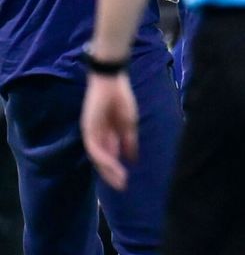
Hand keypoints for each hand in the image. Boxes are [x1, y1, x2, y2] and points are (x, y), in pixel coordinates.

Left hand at [81, 74, 138, 189]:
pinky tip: (113, 164)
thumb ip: (129, 141)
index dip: (117, 170)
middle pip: (102, 161)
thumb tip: (132, 159)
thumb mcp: (129, 123)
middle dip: (112, 174)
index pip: (111, 157)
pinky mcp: (88, 129)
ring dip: (108, 170)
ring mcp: (92, 134)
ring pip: (98, 158)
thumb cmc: (122, 98)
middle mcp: (98, 137)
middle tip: (122, 186)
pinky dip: (104, 158)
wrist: (112, 81)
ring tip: (120, 179)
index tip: (126, 181)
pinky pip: (95, 148)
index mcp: (108, 135)